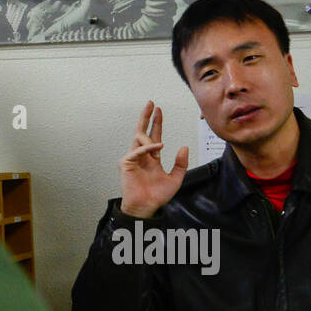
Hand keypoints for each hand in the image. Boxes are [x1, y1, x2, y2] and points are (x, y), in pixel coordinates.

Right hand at [118, 101, 188, 218]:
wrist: (146, 207)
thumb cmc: (157, 196)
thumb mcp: (175, 179)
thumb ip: (180, 164)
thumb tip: (184, 147)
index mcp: (152, 158)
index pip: (154, 136)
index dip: (156, 123)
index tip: (158, 110)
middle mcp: (142, 156)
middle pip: (143, 131)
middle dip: (146, 117)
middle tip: (151, 103)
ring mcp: (133, 158)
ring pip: (139, 138)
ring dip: (147, 129)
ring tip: (156, 124)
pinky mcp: (126, 163)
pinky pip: (137, 151)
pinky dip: (147, 148)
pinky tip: (158, 147)